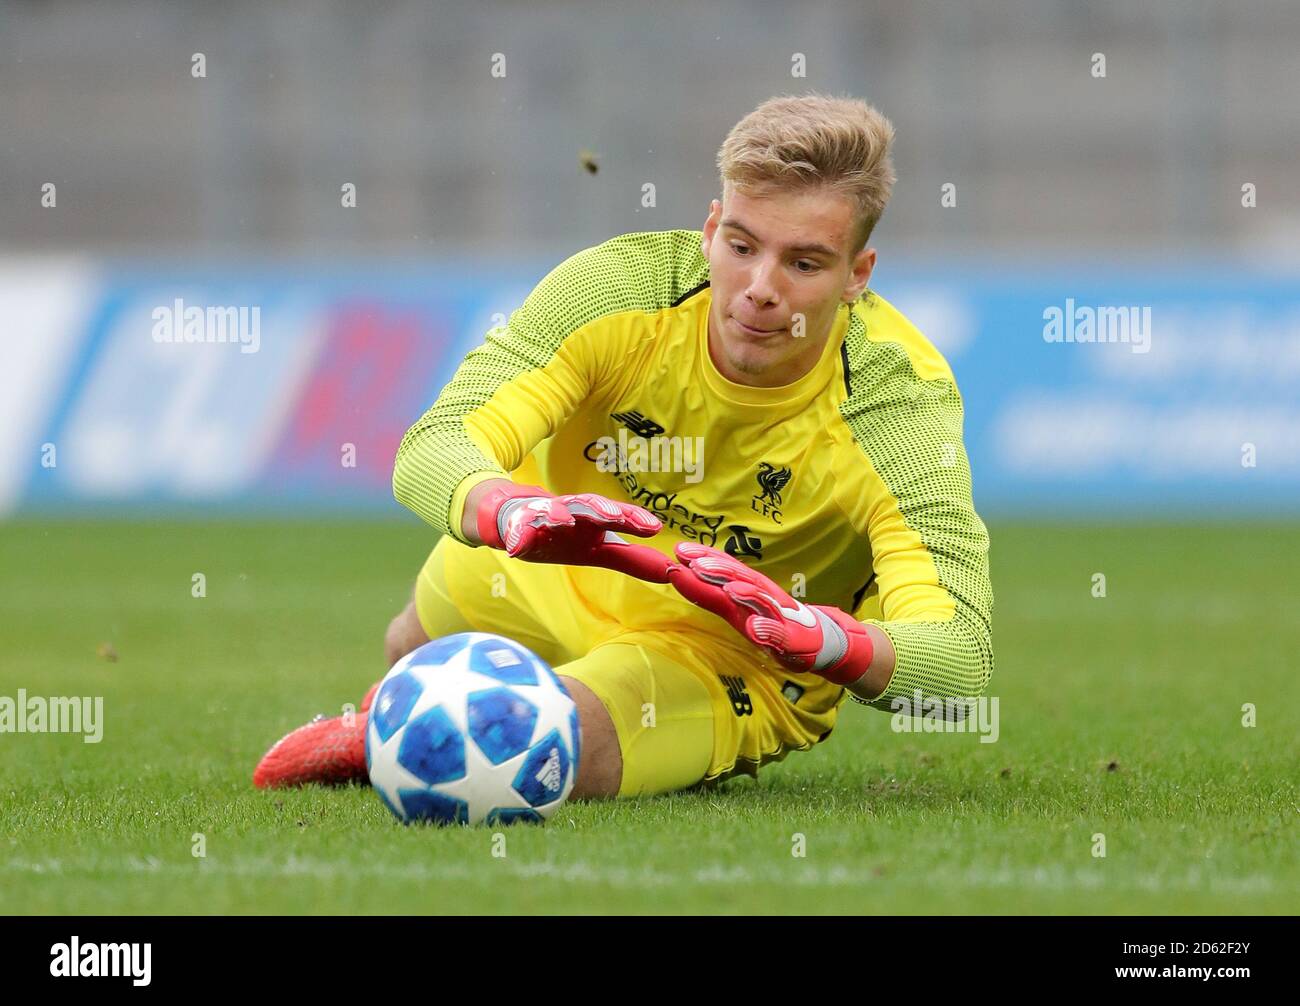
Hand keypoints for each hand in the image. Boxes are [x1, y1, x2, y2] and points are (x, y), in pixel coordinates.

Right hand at [474, 483, 672, 582]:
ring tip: (564, 521)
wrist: (519, 520)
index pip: (617, 515)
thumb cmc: (565, 535)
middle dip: (601, 510)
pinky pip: (517, 531)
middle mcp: (572, 511)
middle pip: (588, 506)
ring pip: (553, 511)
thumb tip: (671, 572)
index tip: (654, 527)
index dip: (634, 519)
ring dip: (559, 515)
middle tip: (615, 517)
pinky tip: (516, 547)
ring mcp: (544, 515)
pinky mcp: (518, 526)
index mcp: (594, 517)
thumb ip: (632, 559)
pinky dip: (517, 537)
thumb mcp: (598, 550)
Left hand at [666, 542, 873, 684]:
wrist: (818, 641)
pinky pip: (780, 635)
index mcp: (748, 591)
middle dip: (720, 570)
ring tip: (728, 588)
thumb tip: (679, 573)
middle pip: (741, 579)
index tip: (680, 550)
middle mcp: (763, 598)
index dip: (704, 561)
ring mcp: (779, 618)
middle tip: (695, 561)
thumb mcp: (738, 608)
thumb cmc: (772, 623)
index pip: (724, 571)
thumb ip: (712, 596)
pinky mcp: (793, 640)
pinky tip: (755, 628)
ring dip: (746, 594)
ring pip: (763, 602)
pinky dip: (768, 631)